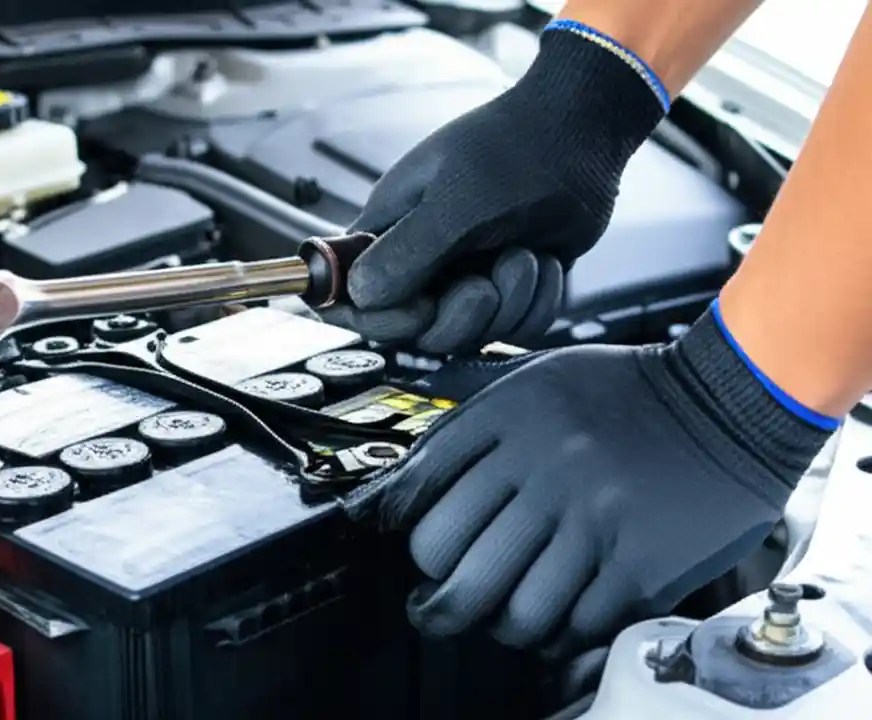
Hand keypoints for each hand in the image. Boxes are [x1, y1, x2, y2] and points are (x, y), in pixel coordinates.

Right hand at [323, 29, 664, 353]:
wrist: (582, 132)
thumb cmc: (514, 149)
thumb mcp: (458, 200)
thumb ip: (407, 251)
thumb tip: (358, 294)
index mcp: (388, 229)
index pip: (348, 296)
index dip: (374, 318)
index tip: (417, 309)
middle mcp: (419, 259)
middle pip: (413, 331)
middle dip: (457, 317)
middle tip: (483, 285)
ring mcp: (463, 275)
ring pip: (469, 335)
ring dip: (507, 303)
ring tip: (524, 254)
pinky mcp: (507, 288)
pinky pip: (514, 329)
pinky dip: (538, 302)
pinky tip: (546, 260)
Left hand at [344, 311, 830, 655]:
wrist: (730, 400)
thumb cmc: (623, 394)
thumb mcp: (532, 382)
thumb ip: (467, 431)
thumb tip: (397, 494)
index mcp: (509, 418)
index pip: (418, 497)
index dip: (409, 535)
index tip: (419, 551)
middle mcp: (544, 468)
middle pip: (450, 563)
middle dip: (436, 596)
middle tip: (440, 604)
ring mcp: (594, 519)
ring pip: (510, 610)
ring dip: (498, 623)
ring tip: (502, 615)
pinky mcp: (642, 564)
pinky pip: (574, 627)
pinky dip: (557, 635)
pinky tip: (557, 617)